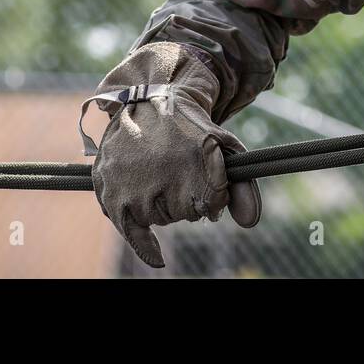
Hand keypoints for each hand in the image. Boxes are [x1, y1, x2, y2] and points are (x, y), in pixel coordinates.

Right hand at [89, 43, 260, 267]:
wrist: (149, 104)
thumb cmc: (192, 130)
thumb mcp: (224, 147)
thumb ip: (241, 184)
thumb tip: (251, 223)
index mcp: (192, 158)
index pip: (213, 203)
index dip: (215, 197)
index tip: (209, 183)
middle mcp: (162, 174)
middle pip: (186, 214)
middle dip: (189, 200)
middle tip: (180, 174)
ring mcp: (135, 185)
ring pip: (161, 219)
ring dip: (165, 207)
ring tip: (161, 176)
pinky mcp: (112, 193)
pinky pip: (132, 232)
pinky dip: (146, 247)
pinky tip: (159, 259)